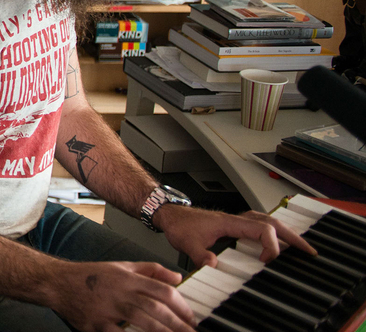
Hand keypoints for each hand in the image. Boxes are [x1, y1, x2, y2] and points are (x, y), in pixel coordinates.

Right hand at [46, 260, 194, 331]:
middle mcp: (121, 292)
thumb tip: (177, 278)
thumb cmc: (91, 276)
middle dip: (178, 324)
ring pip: (143, 322)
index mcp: (129, 279)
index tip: (192, 319)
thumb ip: (150, 270)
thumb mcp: (122, 266)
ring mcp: (108, 309)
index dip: (182, 306)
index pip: (162, 290)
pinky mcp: (96, 324)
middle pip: (156, 309)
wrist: (58, 283)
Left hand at [156, 204, 316, 267]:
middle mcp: (237, 219)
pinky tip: (280, 241)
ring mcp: (237, 221)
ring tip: (301, 246)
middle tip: (309, 251)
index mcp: (230, 222)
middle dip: (293, 236)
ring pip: (269, 221)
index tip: (269, 260)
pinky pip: (261, 225)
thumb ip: (200, 255)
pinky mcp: (235, 225)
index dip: (271, 244)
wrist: (170, 215)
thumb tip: (213, 265)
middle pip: (273, 223)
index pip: (262, 229)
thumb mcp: (187, 242)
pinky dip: (275, 231)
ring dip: (287, 232)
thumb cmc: (179, 225)